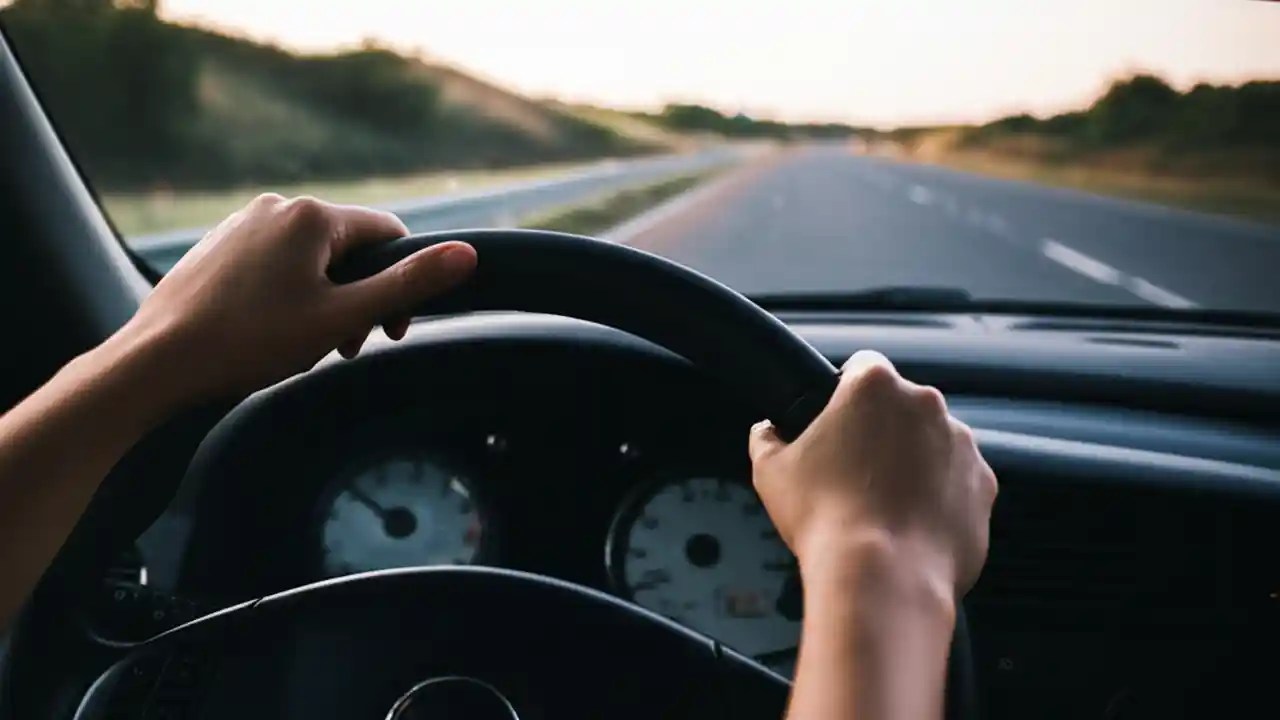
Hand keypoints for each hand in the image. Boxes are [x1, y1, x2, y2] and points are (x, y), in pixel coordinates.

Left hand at [122, 193, 476, 403]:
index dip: (402, 284)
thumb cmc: (251, 341)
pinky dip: (289, 297)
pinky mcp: (217, 248)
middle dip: (359, 299)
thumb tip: (468, 254)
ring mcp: (241, 225)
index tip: (392, 332)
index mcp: (311, 216)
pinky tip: (271, 335)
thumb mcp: (343, 318)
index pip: (388, 234)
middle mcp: (276, 207)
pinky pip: (274, 265)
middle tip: (346, 348)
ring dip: (326, 302)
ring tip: (307, 347)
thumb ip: (408, 285)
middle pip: (348, 249)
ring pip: (311, 261)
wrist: (157, 362)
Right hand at [749, 350, 995, 597]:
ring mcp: (962, 446)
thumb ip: (767, 437)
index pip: (862, 366)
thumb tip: (768, 432)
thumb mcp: (771, 471)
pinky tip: (910, 526)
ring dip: (913, 464)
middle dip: (882, 432)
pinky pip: (958, 483)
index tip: (838, 422)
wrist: (882, 578)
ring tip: (883, 506)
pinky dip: (940, 498)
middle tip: (855, 473)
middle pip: (901, 407)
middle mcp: (926, 405)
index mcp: (875, 387)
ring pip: (933, 444)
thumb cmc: (826, 518)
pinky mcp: (983, 486)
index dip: (845, 394)